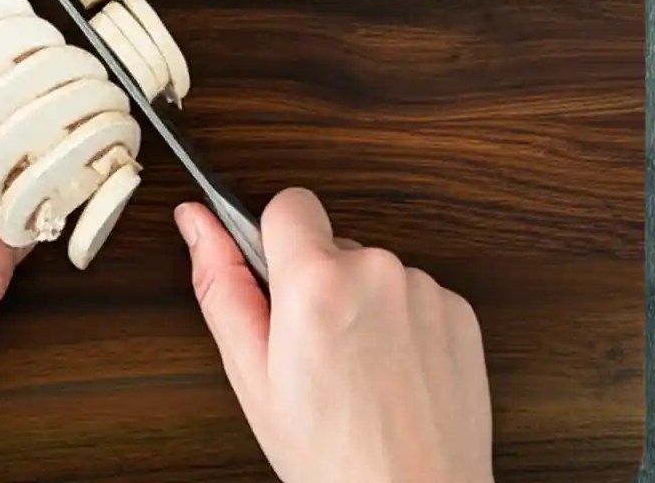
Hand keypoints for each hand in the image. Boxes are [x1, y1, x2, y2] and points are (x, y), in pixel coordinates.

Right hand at [175, 188, 492, 482]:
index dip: (274, 240)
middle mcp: (378, 272)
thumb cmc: (330, 452)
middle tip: (313, 353)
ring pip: (372, 272)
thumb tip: (195, 220)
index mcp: (317, 283)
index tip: (275, 280)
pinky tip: (391, 374)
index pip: (289, 203)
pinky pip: (412, 295)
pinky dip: (400, 324)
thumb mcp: (251, 373)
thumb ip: (220, 283)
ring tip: (358, 373)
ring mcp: (425, 290)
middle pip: (331, 244)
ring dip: (360, 306)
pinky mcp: (460, 311)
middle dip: (316, 284)